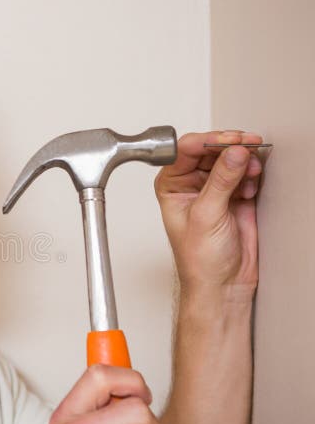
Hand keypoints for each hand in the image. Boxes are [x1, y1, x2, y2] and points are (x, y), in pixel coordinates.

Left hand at [153, 130, 268, 300]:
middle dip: (230, 146)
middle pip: (211, 150)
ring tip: (252, 169)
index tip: (228, 140)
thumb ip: (220, 182)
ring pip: (231, 158)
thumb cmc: (200, 259)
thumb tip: (233, 152)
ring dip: (244, 159)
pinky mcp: (236, 195)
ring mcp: (215, 188)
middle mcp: (191, 184)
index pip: (186, 151)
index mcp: (171, 185)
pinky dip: (252, 174)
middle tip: (248, 145)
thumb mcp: (206, 216)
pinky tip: (251, 186)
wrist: (223, 283)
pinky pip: (246, 172)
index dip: (207, 141)